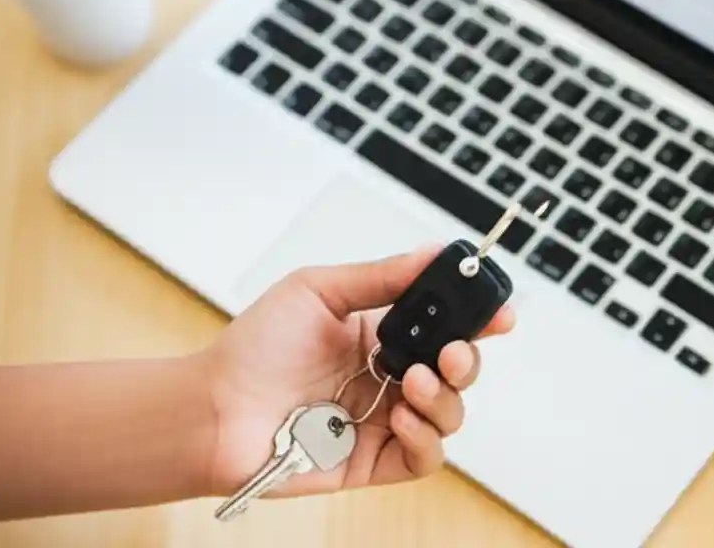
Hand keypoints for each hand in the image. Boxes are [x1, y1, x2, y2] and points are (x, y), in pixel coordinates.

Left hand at [200, 245, 514, 497]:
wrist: (213, 409)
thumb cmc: (254, 349)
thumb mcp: (318, 291)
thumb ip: (381, 276)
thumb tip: (432, 253)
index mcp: (383, 334)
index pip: (446, 325)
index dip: (480, 320)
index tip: (499, 313)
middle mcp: (390, 377)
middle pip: (459, 370)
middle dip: (468, 359)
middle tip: (450, 352)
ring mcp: (385, 420)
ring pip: (450, 413)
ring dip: (443, 397)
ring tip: (410, 383)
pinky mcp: (375, 461)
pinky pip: (426, 456)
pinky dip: (425, 437)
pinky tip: (398, 418)